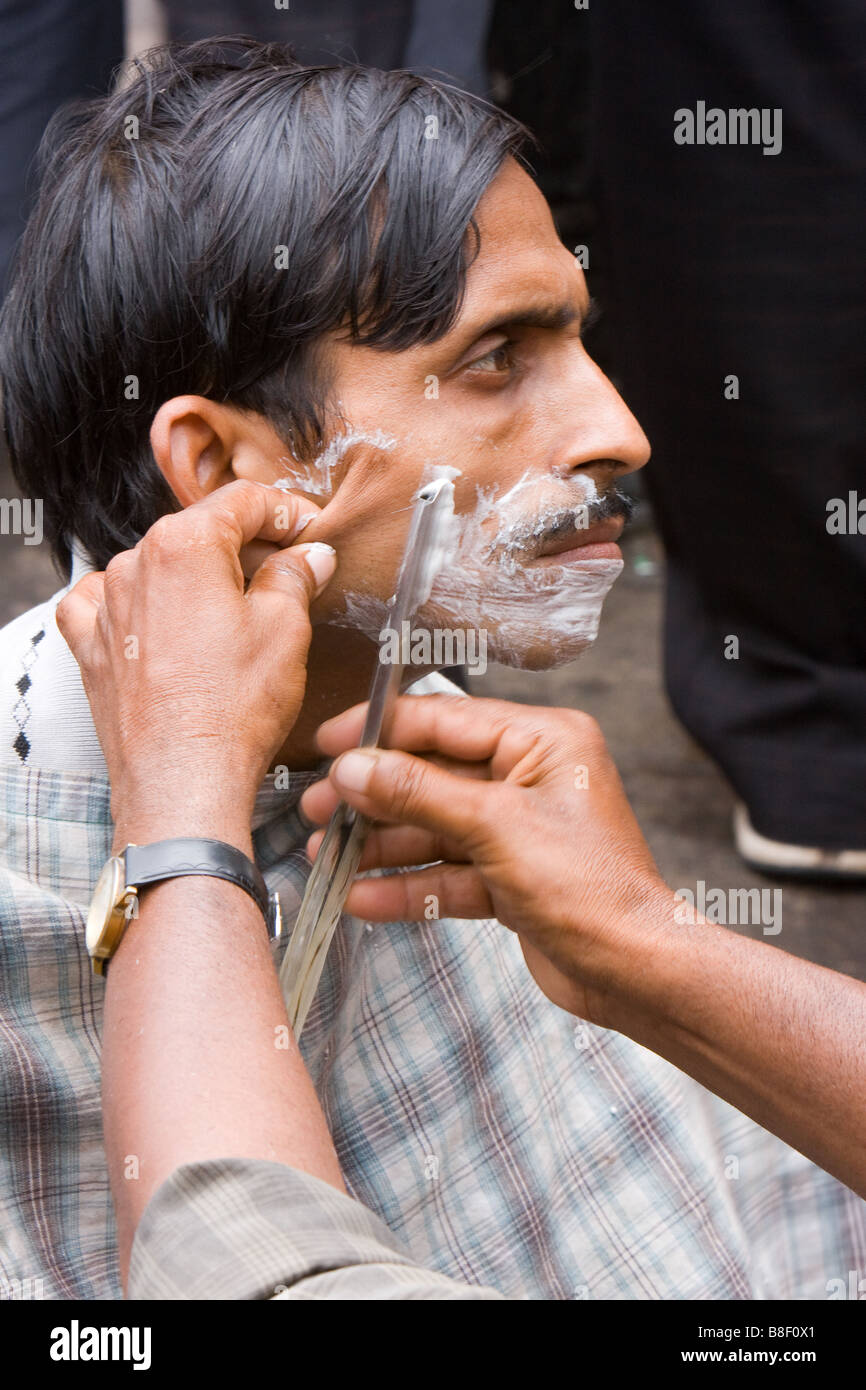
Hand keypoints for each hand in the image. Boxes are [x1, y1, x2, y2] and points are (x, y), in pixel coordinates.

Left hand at [57, 480, 336, 850]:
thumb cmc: (233, 710)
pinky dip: (139, 603)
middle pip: (201, 533)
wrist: (182, 782)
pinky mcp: (94, 648)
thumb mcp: (286, 630)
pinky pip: (109, 605)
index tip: (311, 530)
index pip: (242, 502)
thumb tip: (307, 557)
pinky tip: (163, 620)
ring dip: (200, 577)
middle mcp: (134, 564)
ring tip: (238, 608)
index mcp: (183, 545)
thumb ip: (295, 576)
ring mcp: (107, 607)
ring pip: (160, 567)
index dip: (287, 510)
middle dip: (248, 545)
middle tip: (291, 570)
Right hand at [301, 694, 670, 1020]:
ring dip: (382, 844)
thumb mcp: (493, 826)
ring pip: (435, 827)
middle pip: (434, 775)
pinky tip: (361, 898)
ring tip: (325, 857)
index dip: (381, 731)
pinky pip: (449, 871)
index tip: (327, 744)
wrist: (633, 971)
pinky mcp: (512, 877)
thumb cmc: (588, 887)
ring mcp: (520, 828)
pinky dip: (408, 885)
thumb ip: (418, 792)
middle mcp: (532, 776)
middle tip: (317, 808)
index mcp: (543, 740)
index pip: (445, 719)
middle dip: (374, 796)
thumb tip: (353, 767)